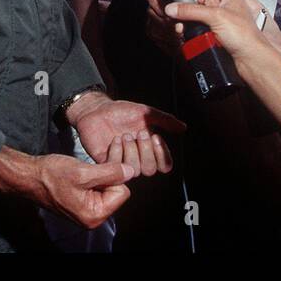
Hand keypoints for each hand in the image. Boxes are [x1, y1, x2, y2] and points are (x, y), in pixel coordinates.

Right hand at [0, 147, 134, 228]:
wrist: (29, 175)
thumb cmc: (51, 175)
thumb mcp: (83, 172)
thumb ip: (110, 173)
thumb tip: (131, 171)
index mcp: (94, 215)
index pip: (122, 192)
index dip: (113, 176)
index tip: (101, 165)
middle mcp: (92, 217)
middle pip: (116, 191)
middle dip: (108, 174)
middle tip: (93, 164)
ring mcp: (87, 210)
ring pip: (108, 187)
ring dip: (101, 173)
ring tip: (86, 167)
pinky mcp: (83, 201)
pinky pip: (98, 187)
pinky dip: (94, 176)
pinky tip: (83, 170)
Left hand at [68, 93, 184, 174]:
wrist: (97, 110)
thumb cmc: (120, 112)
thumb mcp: (145, 112)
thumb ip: (165, 120)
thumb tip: (183, 127)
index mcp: (150, 149)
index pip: (164, 165)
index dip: (162, 155)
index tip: (156, 137)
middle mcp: (138, 158)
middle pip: (150, 169)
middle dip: (146, 150)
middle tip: (139, 133)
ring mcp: (123, 162)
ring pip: (135, 170)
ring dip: (131, 151)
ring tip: (124, 135)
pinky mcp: (108, 163)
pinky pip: (117, 167)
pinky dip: (117, 152)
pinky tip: (115, 140)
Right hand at [163, 0, 276, 63]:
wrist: (250, 61)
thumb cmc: (245, 36)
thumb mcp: (218, 17)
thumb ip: (192, 10)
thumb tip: (171, 8)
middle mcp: (218, 2)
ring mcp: (213, 16)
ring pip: (189, 7)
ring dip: (180, 9)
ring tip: (170, 9)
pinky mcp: (208, 30)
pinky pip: (190, 21)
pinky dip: (183, 21)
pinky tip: (177, 22)